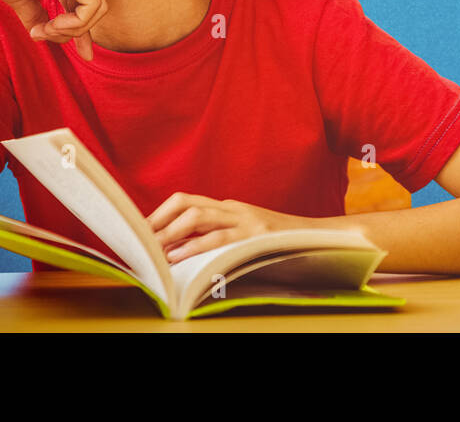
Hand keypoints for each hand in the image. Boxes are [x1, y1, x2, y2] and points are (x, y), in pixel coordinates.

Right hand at [0, 0, 108, 60]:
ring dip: (72, 29)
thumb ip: (35, 13)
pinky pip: (91, 6)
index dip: (79, 25)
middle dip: (78, 31)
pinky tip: (51, 26)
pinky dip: (74, 24)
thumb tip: (41, 33)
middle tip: (47, 37)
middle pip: (94, 4)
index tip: (79, 50)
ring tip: (45, 31)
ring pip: (97, 7)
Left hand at [145, 192, 305, 262]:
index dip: (159, 214)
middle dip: (158, 221)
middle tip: (139, 241)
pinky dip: (193, 247)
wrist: (320, 240)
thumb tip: (181, 255)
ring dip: (170, 233)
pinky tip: (177, 258)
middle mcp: (233, 209)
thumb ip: (219, 240)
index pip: (185, 201)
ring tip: (153, 251)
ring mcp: (245, 220)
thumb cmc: (279, 246)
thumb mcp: (245, 239)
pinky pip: (218, 238)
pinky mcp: (255, 235)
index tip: (140, 232)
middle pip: (185, 202)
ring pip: (197, 216)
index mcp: (228, 208)